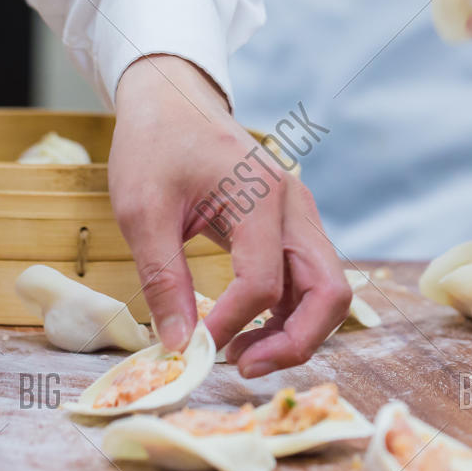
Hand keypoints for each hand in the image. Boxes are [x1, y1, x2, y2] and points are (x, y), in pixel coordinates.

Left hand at [109, 55, 351, 375]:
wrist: (174, 102)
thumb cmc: (155, 145)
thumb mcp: (141, 210)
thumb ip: (162, 279)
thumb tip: (177, 344)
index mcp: (261, 196)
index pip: (264, 281)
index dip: (232, 324)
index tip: (194, 346)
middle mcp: (296, 209)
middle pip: (330, 292)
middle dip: (297, 342)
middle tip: (245, 368)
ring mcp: (301, 220)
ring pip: (328, 293)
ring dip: (296, 335)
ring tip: (243, 357)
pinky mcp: (294, 231)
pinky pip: (308, 284)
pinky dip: (287, 317)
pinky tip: (248, 333)